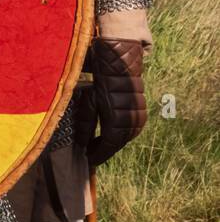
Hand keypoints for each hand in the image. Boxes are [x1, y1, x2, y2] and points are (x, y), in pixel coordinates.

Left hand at [73, 37, 146, 166]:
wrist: (120, 62)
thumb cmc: (99, 79)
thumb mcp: (87, 101)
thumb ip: (84, 123)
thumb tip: (80, 144)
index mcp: (116, 120)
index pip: (109, 145)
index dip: (99, 153)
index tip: (88, 160)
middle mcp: (131, 121)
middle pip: (118, 143)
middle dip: (104, 149)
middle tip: (91, 153)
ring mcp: (139, 116)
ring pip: (126, 137)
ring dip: (113, 142)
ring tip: (98, 145)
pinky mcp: (141, 111)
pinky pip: (132, 129)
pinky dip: (121, 134)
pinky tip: (111, 134)